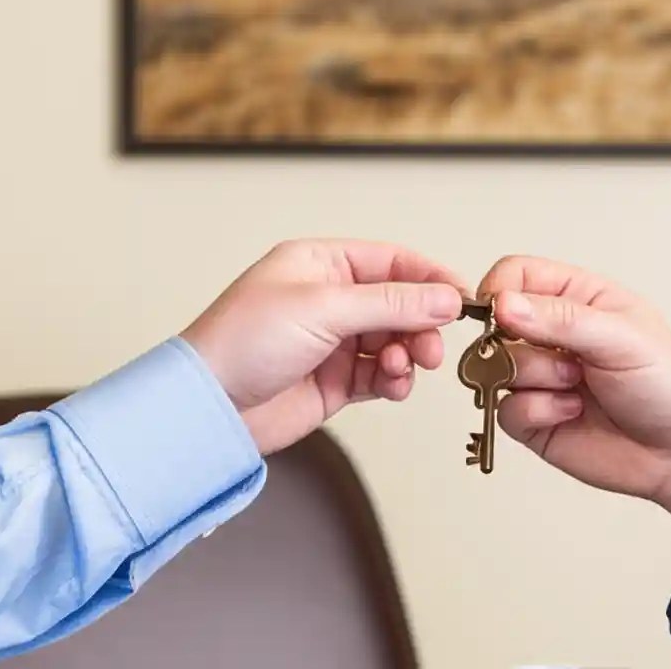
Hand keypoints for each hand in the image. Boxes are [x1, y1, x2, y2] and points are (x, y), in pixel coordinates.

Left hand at [181, 239, 463, 454]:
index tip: (462, 300)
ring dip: (408, 355)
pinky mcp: (335, 380)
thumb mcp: (324, 309)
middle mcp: (330, 299)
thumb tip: (446, 298)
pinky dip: (394, 380)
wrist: (208, 408)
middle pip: (400, 304)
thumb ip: (392, 303)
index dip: (430, 278)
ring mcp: (333, 341)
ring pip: (395, 341)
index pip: (392, 262)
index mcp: (320, 263)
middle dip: (421, 324)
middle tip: (431, 348)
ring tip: (401, 369)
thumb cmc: (243, 342)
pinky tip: (391, 385)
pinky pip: (382, 375)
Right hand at [479, 256, 670, 572]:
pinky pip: (505, 408)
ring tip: (576, 388)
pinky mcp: (533, 418)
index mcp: (578, 299)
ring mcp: (541, 377)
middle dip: (521, 344)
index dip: (500, 290)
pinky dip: (536, 411)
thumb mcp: (623, 339)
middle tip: (567, 360)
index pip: (517, 275)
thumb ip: (561, 319)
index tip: (503, 312)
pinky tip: (571, 413)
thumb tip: (504, 304)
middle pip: (496, 323)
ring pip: (494, 366)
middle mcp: (553, 335)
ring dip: (535, 378)